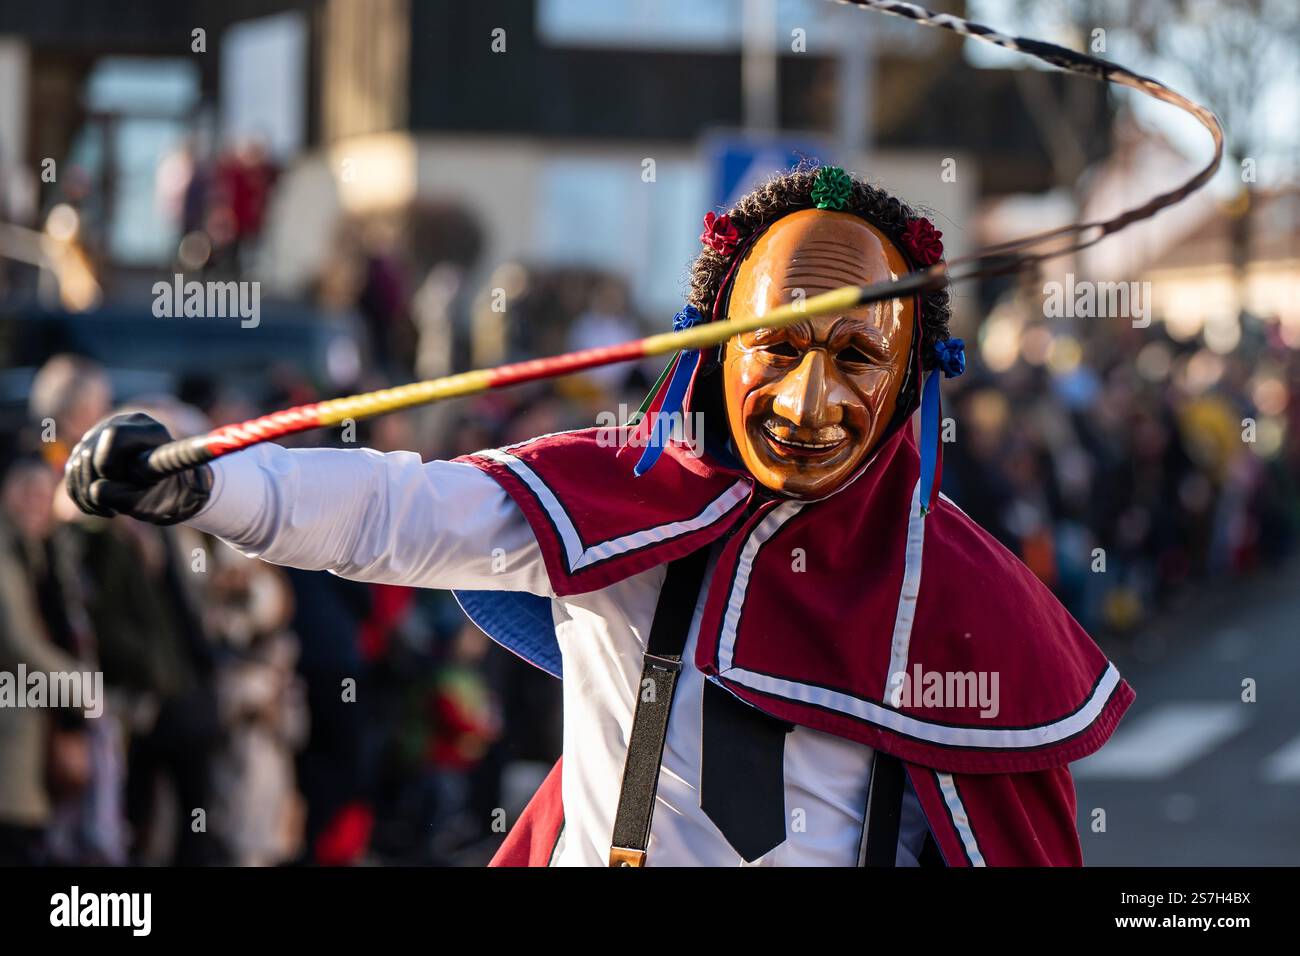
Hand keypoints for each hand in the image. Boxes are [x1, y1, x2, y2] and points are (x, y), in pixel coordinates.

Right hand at [65, 412, 212, 524]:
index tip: (123, 481)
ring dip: (87, 494)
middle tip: (118, 505)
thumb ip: (127, 496)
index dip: (109, 463)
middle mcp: (124, 424)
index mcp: (150, 430)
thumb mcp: (157, 498)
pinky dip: (80, 494)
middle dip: (97, 485)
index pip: (113, 435)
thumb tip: (96, 490)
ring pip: (76, 463)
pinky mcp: (89, 447)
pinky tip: (100, 506)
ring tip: (111, 509)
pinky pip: (71, 472)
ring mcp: (105, 433)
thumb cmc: (169, 494)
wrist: (170, 490)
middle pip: (88, 452)